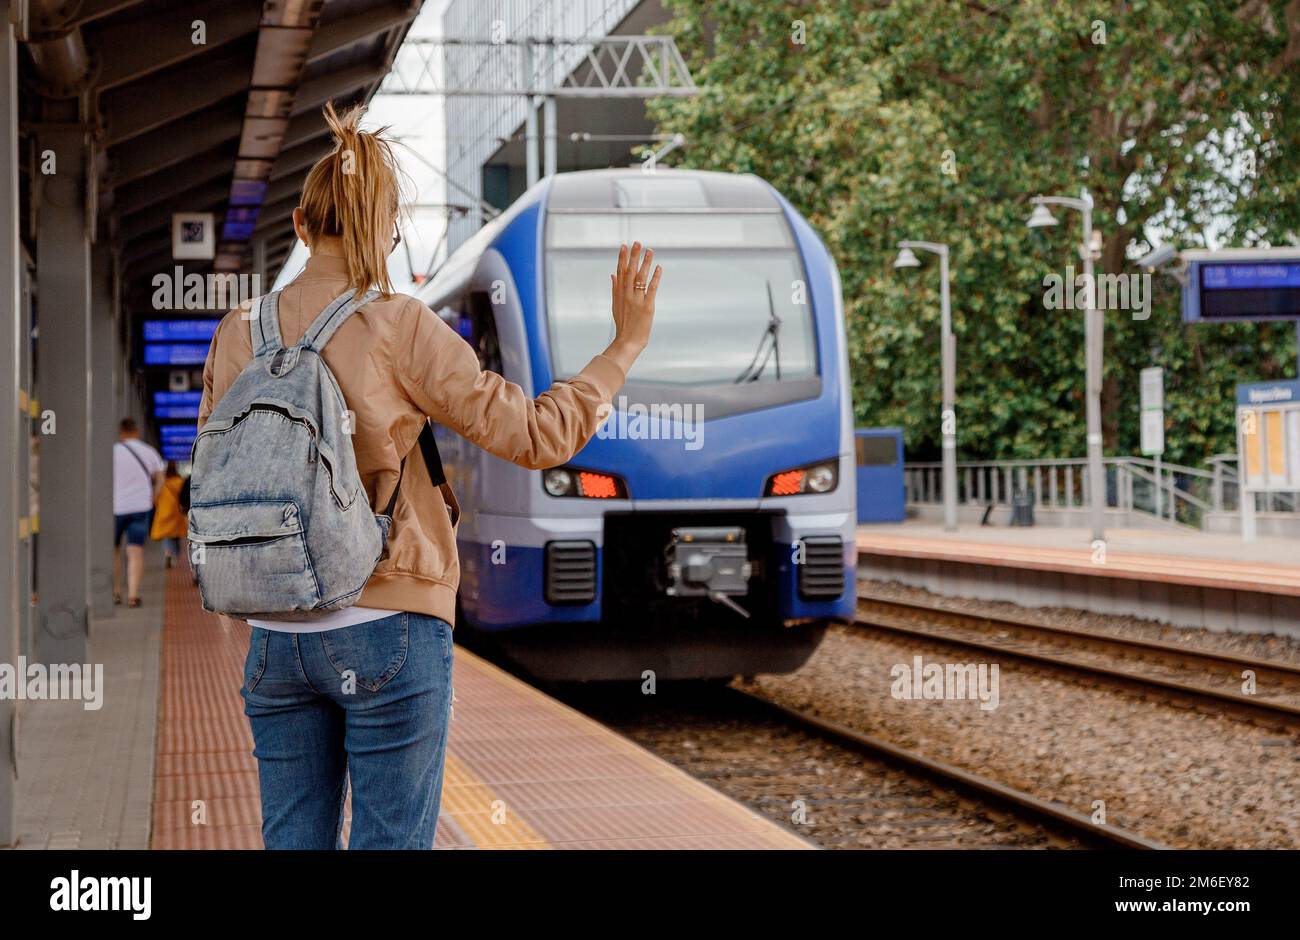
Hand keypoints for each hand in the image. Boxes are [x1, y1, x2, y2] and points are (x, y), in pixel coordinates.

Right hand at [606, 242, 660, 366]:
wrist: (628, 341)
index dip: (622, 258)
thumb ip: (614, 288)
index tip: (624, 246)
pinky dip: (655, 278)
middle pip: (630, 272)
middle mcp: (627, 294)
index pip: (620, 272)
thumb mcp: (615, 305)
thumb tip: (612, 274)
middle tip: (637, 243)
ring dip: (645, 263)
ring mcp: (637, 300)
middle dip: (634, 256)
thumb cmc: (623, 324)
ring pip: (641, 278)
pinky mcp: (647, 307)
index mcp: (619, 293)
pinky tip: (659, 268)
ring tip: (650, 251)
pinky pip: (651, 290)